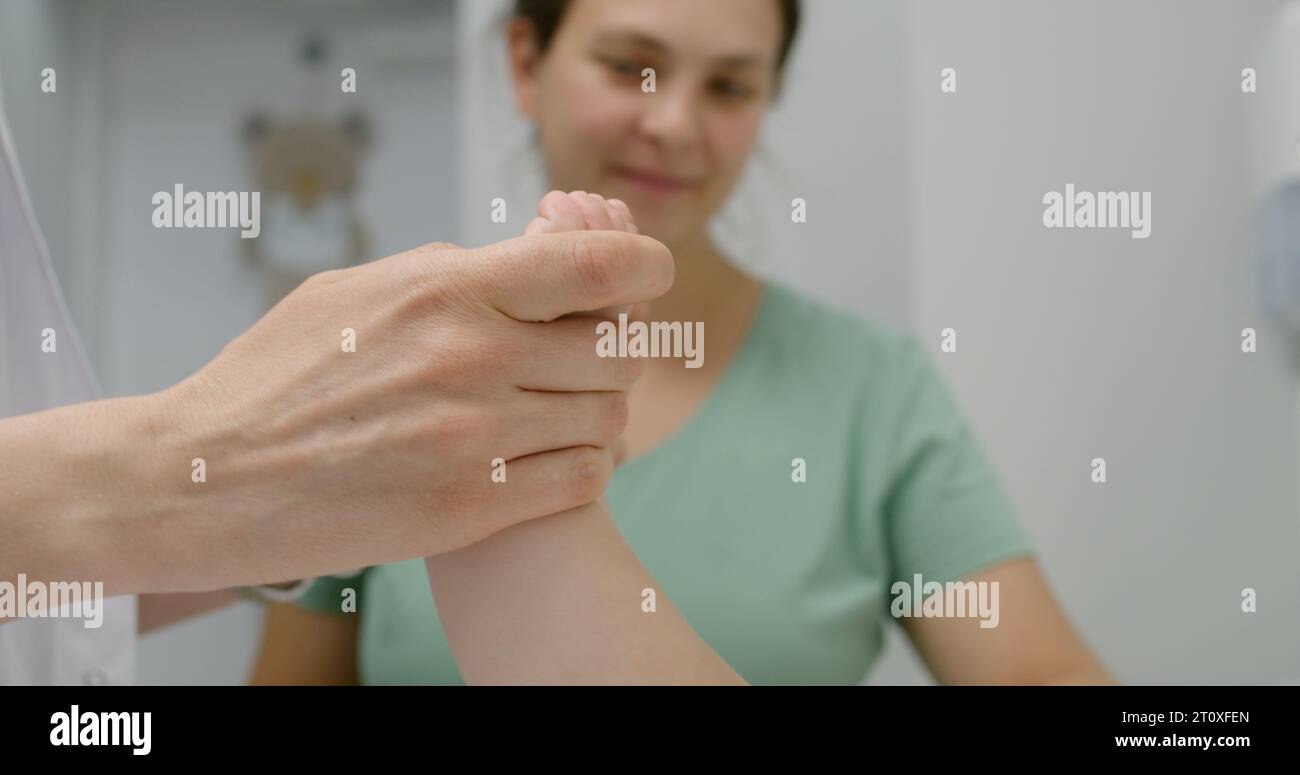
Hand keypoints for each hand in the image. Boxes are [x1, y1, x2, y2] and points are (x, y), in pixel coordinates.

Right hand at [121, 228, 671, 591]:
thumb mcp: (358, 291)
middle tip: (589, 355)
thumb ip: (452, 272)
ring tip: (557, 410)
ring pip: (609, 418)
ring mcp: (475, 440)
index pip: (598, 264)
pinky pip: (583, 479)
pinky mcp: (469, 508)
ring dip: (598, 411)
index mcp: (446, 289)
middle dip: (618, 348)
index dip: (645, 265)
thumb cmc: (277, 376)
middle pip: (620, 349)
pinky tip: (550, 457)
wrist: (207, 479)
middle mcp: (472, 359)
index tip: (646, 274)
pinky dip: (584, 466)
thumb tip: (533, 253)